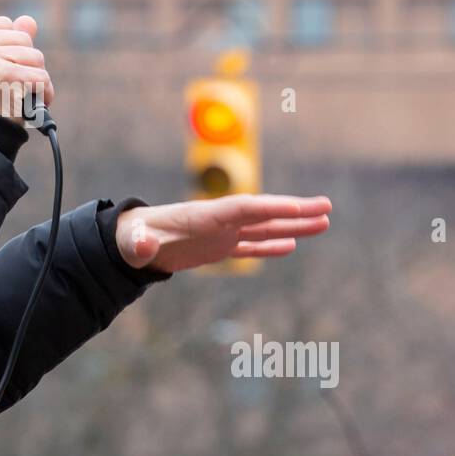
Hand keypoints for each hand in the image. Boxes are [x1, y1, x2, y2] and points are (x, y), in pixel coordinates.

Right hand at [0, 15, 53, 125]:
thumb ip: (4, 40)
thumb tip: (29, 20)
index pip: (5, 24)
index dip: (9, 50)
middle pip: (23, 38)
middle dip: (26, 64)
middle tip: (9, 87)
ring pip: (35, 56)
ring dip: (35, 79)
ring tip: (17, 97)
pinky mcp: (3, 75)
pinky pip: (41, 76)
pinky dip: (43, 94)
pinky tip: (28, 106)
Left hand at [114, 195, 331, 272]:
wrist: (128, 240)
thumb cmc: (130, 240)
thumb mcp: (132, 244)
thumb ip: (138, 245)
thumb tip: (139, 248)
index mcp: (201, 217)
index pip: (242, 210)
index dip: (270, 208)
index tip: (298, 207)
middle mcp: (217, 221)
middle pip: (262, 213)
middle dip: (294, 210)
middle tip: (327, 207)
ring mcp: (220, 234)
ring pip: (263, 229)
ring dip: (293, 226)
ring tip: (324, 222)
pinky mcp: (217, 248)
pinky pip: (250, 246)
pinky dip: (271, 246)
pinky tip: (293, 244)